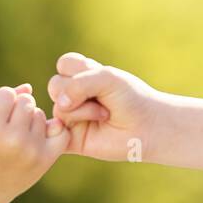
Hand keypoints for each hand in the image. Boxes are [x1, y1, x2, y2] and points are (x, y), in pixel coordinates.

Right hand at [0, 83, 70, 202]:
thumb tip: (29, 87)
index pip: (6, 94)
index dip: (0, 102)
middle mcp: (13, 141)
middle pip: (27, 101)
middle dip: (17, 108)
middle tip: (8, 124)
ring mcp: (32, 151)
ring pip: (41, 114)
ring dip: (31, 119)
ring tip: (17, 134)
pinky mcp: (46, 160)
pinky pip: (61, 131)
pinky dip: (53, 130)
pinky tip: (38, 137)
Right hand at [46, 53, 162, 161]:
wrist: (147, 127)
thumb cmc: (130, 98)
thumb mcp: (106, 79)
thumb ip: (78, 84)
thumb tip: (58, 106)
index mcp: (82, 75)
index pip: (64, 64)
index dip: (79, 70)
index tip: (102, 78)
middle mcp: (72, 95)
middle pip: (55, 85)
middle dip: (80, 91)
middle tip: (105, 100)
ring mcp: (71, 116)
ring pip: (58, 108)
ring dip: (84, 110)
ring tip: (104, 115)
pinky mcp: (71, 138)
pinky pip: (56, 132)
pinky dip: (70, 129)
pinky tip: (90, 129)